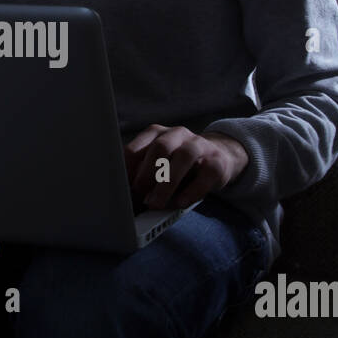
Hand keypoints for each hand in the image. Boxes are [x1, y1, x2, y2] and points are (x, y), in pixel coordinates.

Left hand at [123, 123, 249, 209]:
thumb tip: (124, 202)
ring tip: (156, 204)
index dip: (126, 172)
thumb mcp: (157, 168)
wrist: (216, 159)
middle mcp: (176, 134)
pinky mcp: (217, 161)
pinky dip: (191, 191)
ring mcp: (199, 145)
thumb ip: (142, 178)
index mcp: (155, 134)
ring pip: (184, 157)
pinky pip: (205, 174)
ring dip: (167, 183)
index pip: (134, 149)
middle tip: (138, 195)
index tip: (120, 190)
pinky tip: (180, 203)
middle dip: (146, 174)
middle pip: (160, 148)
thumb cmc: (176, 168)